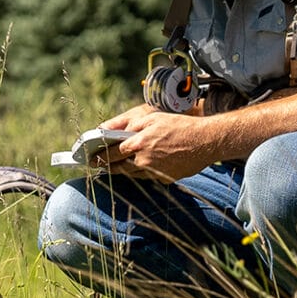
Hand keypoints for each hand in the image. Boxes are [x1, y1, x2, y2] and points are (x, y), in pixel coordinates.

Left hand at [96, 105, 218, 181]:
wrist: (205, 141)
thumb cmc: (180, 126)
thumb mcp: (152, 118)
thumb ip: (130, 125)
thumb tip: (112, 130)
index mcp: (138, 144)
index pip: (112, 153)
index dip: (100, 156)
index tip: (91, 158)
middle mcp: (144, 161)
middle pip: (119, 167)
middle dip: (106, 166)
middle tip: (97, 166)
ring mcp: (154, 172)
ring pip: (131, 174)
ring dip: (121, 171)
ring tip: (112, 168)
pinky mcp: (164, 179)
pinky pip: (146, 177)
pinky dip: (138, 173)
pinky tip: (135, 169)